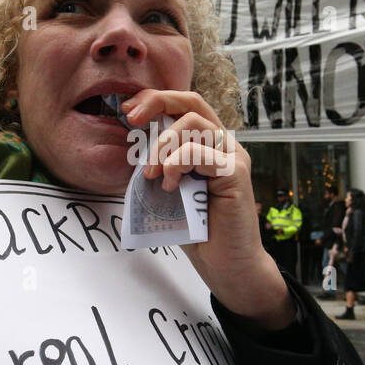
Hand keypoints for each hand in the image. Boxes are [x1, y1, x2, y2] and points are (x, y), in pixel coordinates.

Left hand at [124, 89, 294, 330]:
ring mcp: (233, 158)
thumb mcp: (168, 191)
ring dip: (162, 144)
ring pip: (194, 124)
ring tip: (151, 174)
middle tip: (131, 121)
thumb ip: (158, 166)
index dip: (156, 99)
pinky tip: (169, 186)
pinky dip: (176, 164)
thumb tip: (129, 145)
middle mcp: (224, 146)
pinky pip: (200, 153)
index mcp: (208, 145)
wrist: (226, 266)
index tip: (128, 110)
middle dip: (156, 103)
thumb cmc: (198, 231)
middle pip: (192, 101)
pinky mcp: (235, 174)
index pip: (185, 105)